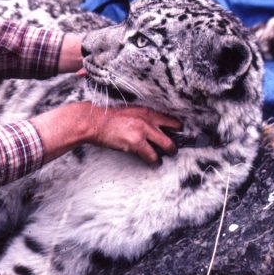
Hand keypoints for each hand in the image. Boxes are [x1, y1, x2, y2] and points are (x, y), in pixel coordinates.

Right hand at [33, 101, 181, 167]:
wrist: (93, 120)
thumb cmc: (108, 117)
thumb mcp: (129, 111)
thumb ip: (142, 118)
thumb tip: (153, 129)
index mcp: (146, 110)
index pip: (170, 119)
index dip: (177, 128)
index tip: (180, 134)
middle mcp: (147, 119)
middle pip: (173, 132)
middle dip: (175, 143)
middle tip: (173, 149)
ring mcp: (143, 131)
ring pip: (167, 146)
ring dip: (166, 154)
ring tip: (162, 158)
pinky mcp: (136, 143)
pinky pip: (152, 156)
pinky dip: (154, 161)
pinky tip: (153, 163)